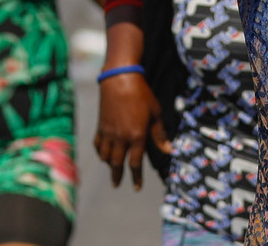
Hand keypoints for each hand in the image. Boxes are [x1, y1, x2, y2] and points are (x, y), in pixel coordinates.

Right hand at [93, 71, 169, 189]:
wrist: (120, 79)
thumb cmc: (142, 95)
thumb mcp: (156, 113)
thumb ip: (160, 134)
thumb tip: (170, 150)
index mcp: (136, 136)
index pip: (136, 163)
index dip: (137, 177)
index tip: (137, 187)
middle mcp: (121, 138)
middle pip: (117, 163)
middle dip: (118, 176)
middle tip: (117, 185)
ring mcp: (108, 132)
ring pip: (105, 156)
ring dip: (109, 165)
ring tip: (112, 170)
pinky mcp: (100, 126)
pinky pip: (98, 144)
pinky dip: (100, 152)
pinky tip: (103, 154)